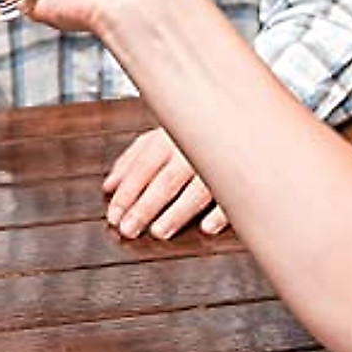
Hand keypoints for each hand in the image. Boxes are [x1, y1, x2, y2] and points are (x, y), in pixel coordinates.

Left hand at [104, 126, 229, 238]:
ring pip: (196, 190)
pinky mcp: (243, 178)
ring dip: (176, 212)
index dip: (127, 192)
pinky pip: (233, 197)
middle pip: (165, 181)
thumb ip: (132, 160)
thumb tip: (108, 187)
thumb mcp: (158, 139)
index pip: (142, 167)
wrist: (236, 119)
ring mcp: (217, 164)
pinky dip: (220, 212)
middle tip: (128, 229)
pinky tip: (206, 227)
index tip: (113, 215)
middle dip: (144, 207)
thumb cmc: (190, 134)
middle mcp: (191, 150)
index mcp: (168, 139)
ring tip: (158, 232)